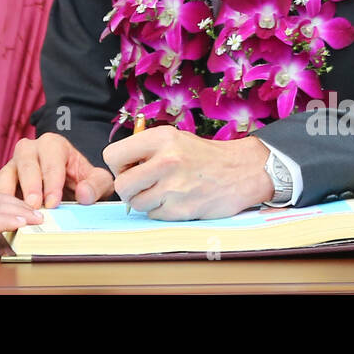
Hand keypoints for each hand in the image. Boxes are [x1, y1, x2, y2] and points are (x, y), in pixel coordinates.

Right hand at [0, 133, 114, 208]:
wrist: (71, 185)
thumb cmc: (83, 180)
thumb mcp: (98, 181)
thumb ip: (95, 185)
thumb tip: (83, 194)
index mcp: (53, 145)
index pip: (52, 162)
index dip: (52, 183)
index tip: (54, 202)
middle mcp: (30, 149)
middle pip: (26, 163)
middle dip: (31, 186)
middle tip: (35, 206)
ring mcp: (14, 164)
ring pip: (6, 174)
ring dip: (11, 194)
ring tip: (19, 213)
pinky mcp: (5, 181)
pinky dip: (2, 204)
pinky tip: (9, 218)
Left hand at [104, 126, 273, 219]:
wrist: (241, 171)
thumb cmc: (202, 155)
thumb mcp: (173, 138)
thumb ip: (144, 149)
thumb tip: (118, 169)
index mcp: (160, 138)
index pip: (112, 156)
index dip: (118, 166)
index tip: (130, 168)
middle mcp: (166, 161)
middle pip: (121, 185)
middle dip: (128, 188)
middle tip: (141, 185)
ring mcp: (174, 187)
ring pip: (136, 204)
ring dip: (145, 201)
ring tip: (163, 191)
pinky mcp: (182, 210)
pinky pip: (154, 215)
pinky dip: (160, 211)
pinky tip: (176, 200)